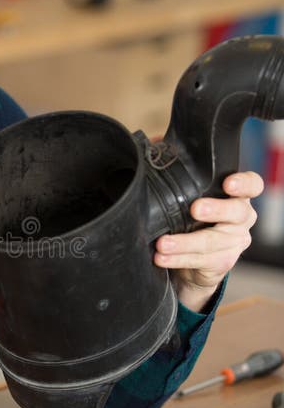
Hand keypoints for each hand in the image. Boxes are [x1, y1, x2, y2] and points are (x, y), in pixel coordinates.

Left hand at [153, 171, 263, 311]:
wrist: (194, 260)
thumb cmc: (191, 217)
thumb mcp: (189, 195)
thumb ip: (180, 173)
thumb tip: (156, 145)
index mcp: (237, 196)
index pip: (252, 185)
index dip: (244, 183)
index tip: (228, 183)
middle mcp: (242, 218)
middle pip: (237, 212)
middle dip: (216, 210)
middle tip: (195, 208)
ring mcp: (234, 242)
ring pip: (212, 241)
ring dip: (184, 242)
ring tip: (163, 243)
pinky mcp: (222, 262)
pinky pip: (200, 260)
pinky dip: (178, 259)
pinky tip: (162, 257)